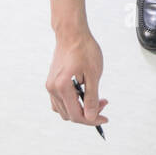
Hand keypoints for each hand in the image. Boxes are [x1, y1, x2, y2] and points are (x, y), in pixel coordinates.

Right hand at [45, 0, 107, 127]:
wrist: (71, 34)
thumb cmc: (84, 49)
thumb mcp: (93, 74)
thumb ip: (92, 97)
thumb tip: (92, 116)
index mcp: (62, 87)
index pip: (76, 115)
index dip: (92, 120)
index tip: (105, 118)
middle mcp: (52, 89)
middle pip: (70, 115)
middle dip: (88, 114)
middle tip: (103, 103)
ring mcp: (50, 86)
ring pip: (64, 110)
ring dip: (80, 109)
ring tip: (96, 98)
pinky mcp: (52, 83)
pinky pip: (60, 102)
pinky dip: (73, 103)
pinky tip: (84, 95)